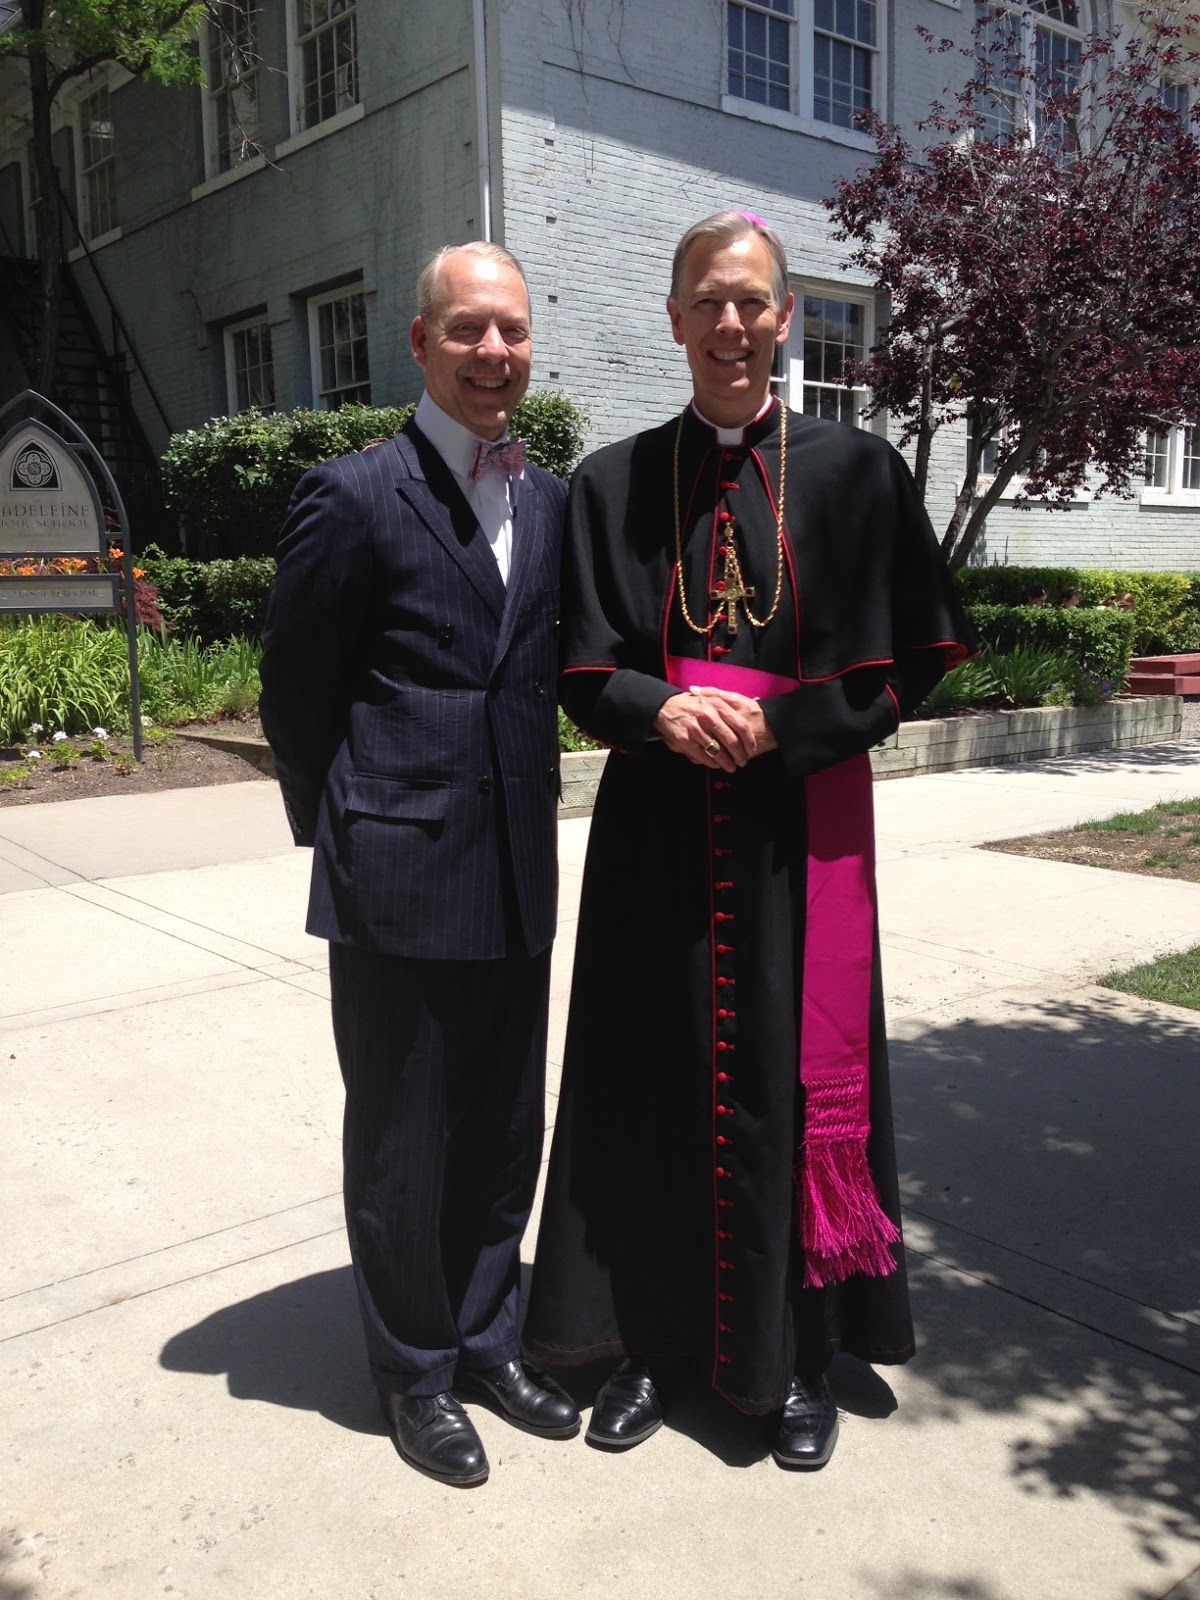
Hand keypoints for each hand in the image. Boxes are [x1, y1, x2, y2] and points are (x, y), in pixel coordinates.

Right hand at [654, 687, 769, 769]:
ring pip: (718, 751)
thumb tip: (749, 719)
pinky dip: (712, 763)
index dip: (749, 740)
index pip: (741, 725)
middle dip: (740, 755)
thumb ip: (728, 707)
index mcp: (717, 704)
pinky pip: (703, 757)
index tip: (752, 750)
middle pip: (731, 741)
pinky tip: (716, 765)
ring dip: (727, 763)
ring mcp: (695, 729)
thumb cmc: (693, 705)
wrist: (665, 707)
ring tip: (731, 767)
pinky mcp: (684, 740)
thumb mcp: (711, 699)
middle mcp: (707, 715)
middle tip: (743, 762)